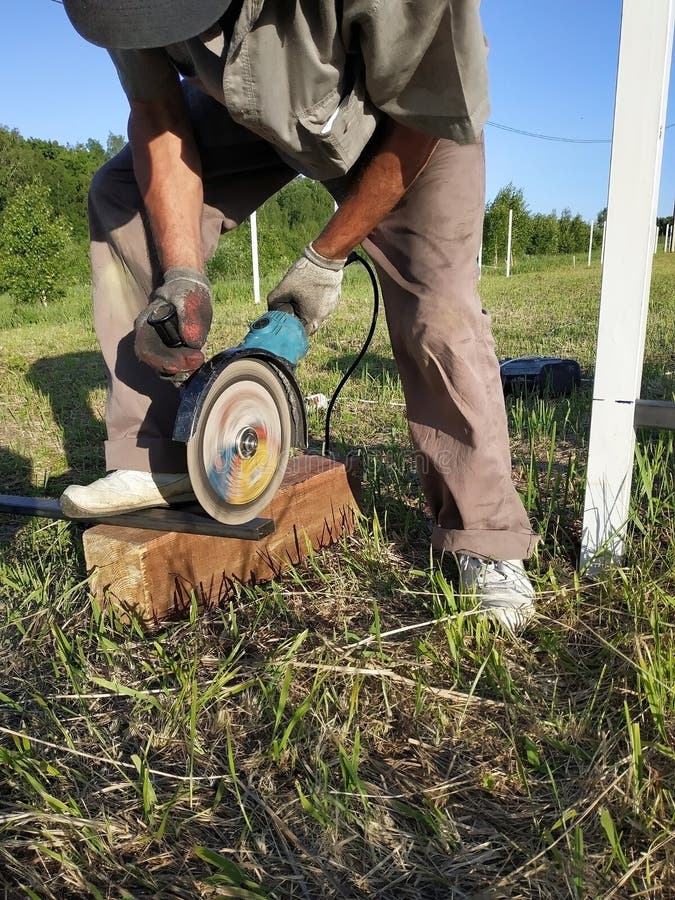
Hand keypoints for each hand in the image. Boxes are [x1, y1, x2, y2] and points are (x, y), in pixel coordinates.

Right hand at [134, 267, 212, 381]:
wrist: (191, 290)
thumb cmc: (186, 292)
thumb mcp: (187, 298)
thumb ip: (189, 316)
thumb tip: (191, 341)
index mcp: (146, 325)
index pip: (146, 350)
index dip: (160, 361)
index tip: (179, 365)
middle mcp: (150, 340)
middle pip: (157, 363)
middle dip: (177, 366)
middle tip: (198, 360)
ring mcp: (161, 347)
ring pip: (167, 368)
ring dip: (184, 369)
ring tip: (199, 359)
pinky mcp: (174, 352)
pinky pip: (177, 366)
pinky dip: (187, 367)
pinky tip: (198, 361)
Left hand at [267, 244, 346, 334]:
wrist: (325, 259)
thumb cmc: (305, 274)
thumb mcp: (284, 287)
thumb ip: (274, 301)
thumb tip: (269, 310)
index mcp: (312, 318)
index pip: (301, 333)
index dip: (292, 329)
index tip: (286, 322)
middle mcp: (324, 316)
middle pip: (309, 323)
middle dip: (299, 317)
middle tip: (292, 306)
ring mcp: (331, 307)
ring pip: (316, 313)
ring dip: (308, 308)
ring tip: (302, 294)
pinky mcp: (335, 298)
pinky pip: (323, 304)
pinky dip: (316, 300)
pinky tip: (311, 289)